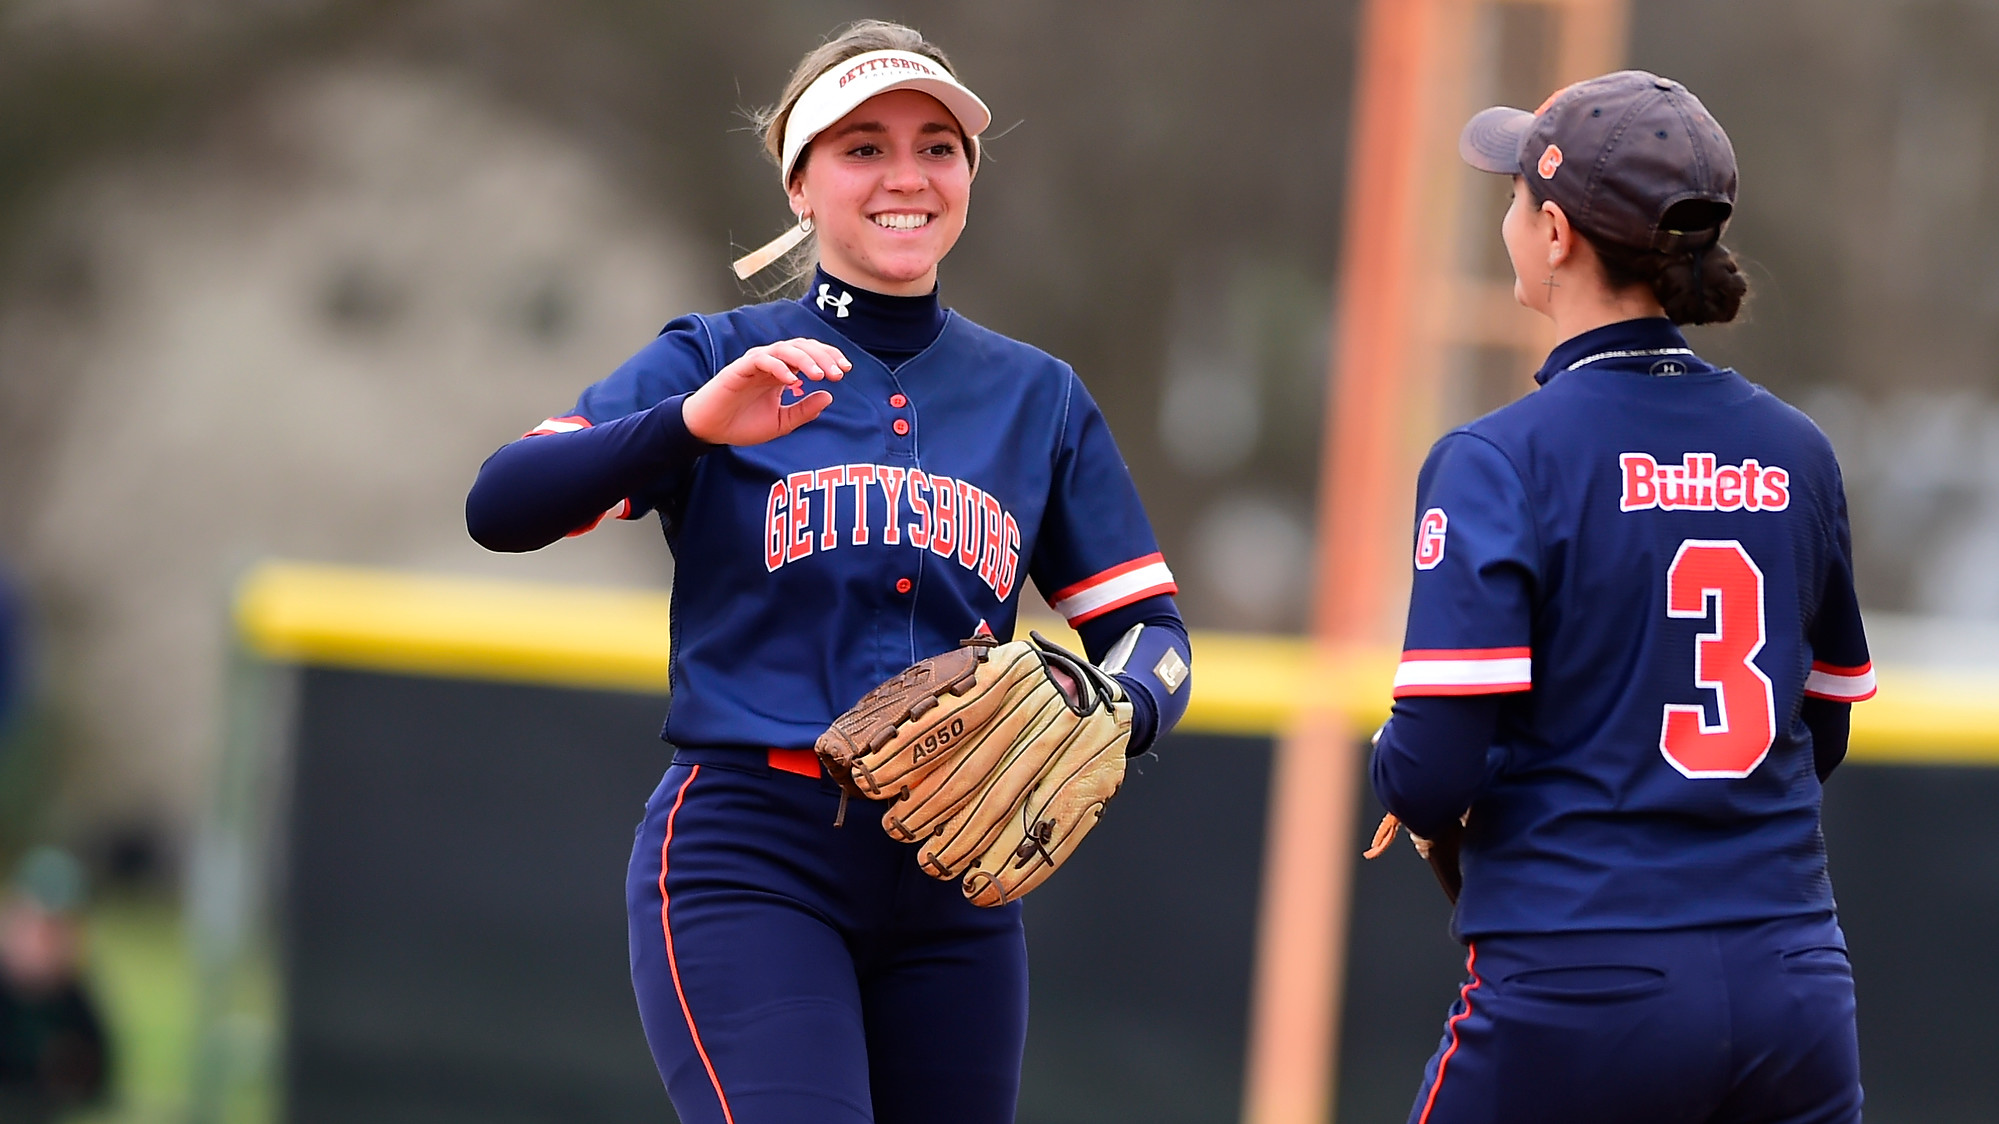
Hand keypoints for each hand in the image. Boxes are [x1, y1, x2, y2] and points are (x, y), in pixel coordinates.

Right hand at [682, 338, 849, 445]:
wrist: (711, 430)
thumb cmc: (742, 424)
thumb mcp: (782, 422)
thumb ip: (804, 410)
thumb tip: (829, 396)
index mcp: (782, 372)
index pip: (810, 354)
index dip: (829, 358)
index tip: (846, 370)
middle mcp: (771, 364)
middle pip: (801, 347)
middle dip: (823, 357)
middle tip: (838, 373)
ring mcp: (755, 364)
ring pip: (784, 349)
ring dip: (804, 359)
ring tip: (818, 375)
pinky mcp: (739, 369)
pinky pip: (762, 360)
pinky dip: (779, 367)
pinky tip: (792, 380)